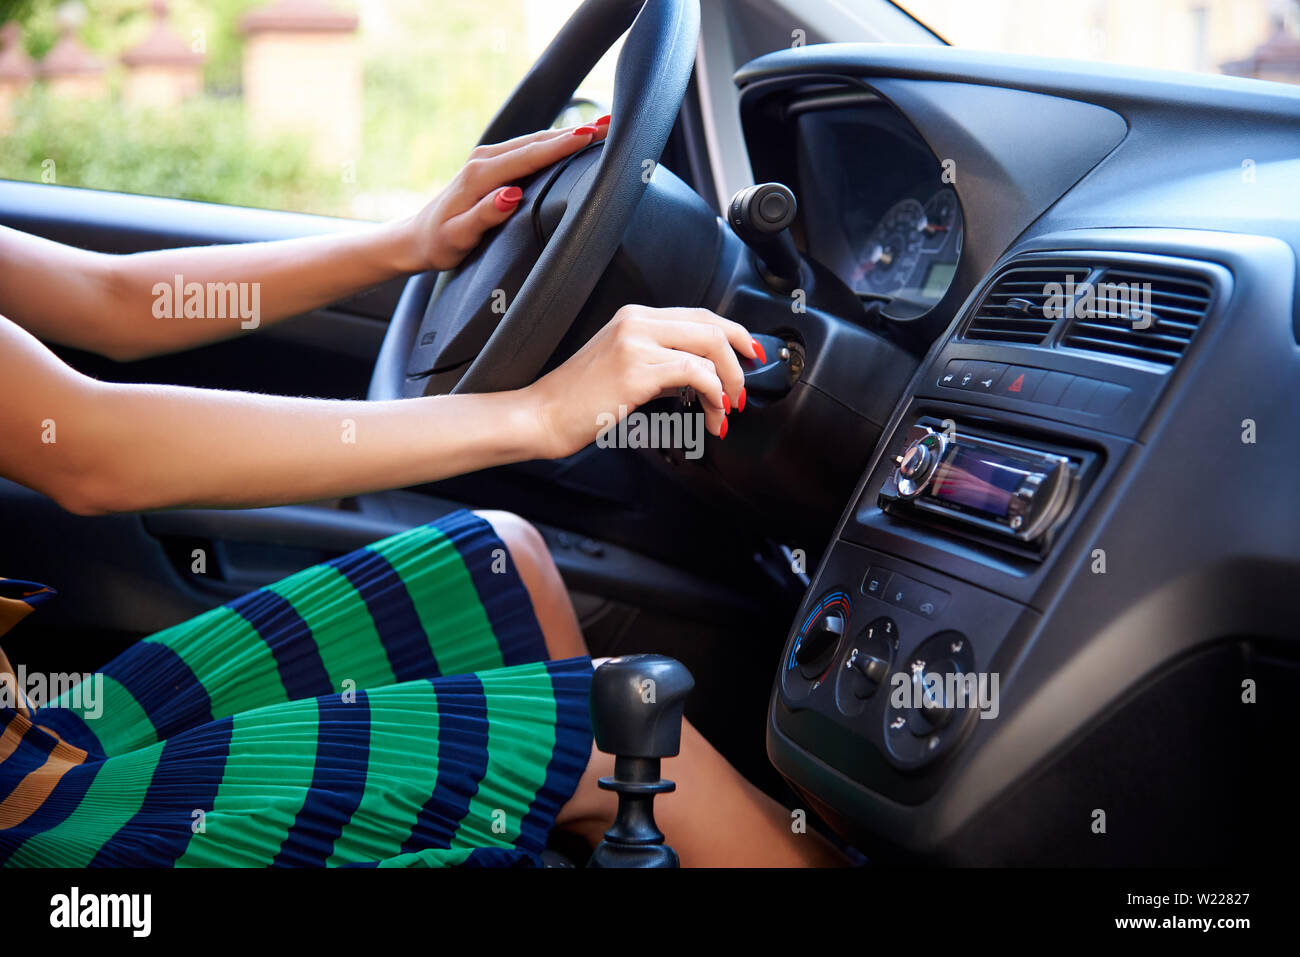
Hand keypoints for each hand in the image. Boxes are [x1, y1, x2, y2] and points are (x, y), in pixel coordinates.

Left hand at [397, 119, 609, 272]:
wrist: (416, 237)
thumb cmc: (439, 243)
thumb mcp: (459, 237)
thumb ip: (484, 215)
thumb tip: (511, 194)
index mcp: (482, 175)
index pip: (531, 155)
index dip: (563, 145)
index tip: (593, 135)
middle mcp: (486, 159)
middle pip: (538, 141)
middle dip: (576, 133)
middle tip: (612, 126)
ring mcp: (488, 158)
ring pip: (536, 141)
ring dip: (568, 134)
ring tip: (602, 128)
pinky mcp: (492, 163)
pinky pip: (529, 147)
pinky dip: (554, 142)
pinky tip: (573, 140)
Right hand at [524, 305, 763, 459]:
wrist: (541, 415)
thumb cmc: (577, 400)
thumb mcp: (625, 371)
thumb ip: (664, 367)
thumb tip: (702, 378)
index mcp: (634, 318)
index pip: (700, 315)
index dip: (734, 333)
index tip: (750, 354)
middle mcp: (636, 322)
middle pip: (711, 326)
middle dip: (739, 360)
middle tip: (743, 391)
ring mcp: (635, 343)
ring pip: (708, 348)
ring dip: (727, 385)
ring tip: (724, 411)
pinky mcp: (635, 370)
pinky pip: (694, 374)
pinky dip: (713, 394)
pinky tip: (711, 413)